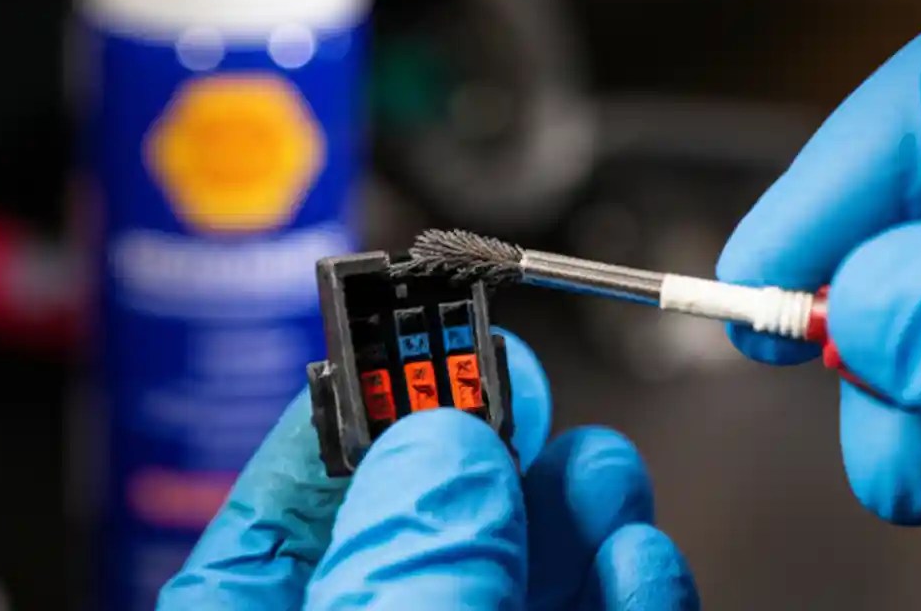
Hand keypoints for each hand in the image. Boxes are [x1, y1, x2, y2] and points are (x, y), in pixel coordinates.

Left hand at [156, 331, 699, 609]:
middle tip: (525, 388)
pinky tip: (640, 560)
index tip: (404, 334)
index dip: (347, 411)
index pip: (281, 508)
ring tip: (604, 474)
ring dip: (576, 512)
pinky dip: (631, 594)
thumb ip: (404, 565)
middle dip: (489, 449)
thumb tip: (442, 439)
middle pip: (426, 526)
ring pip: (525, 573)